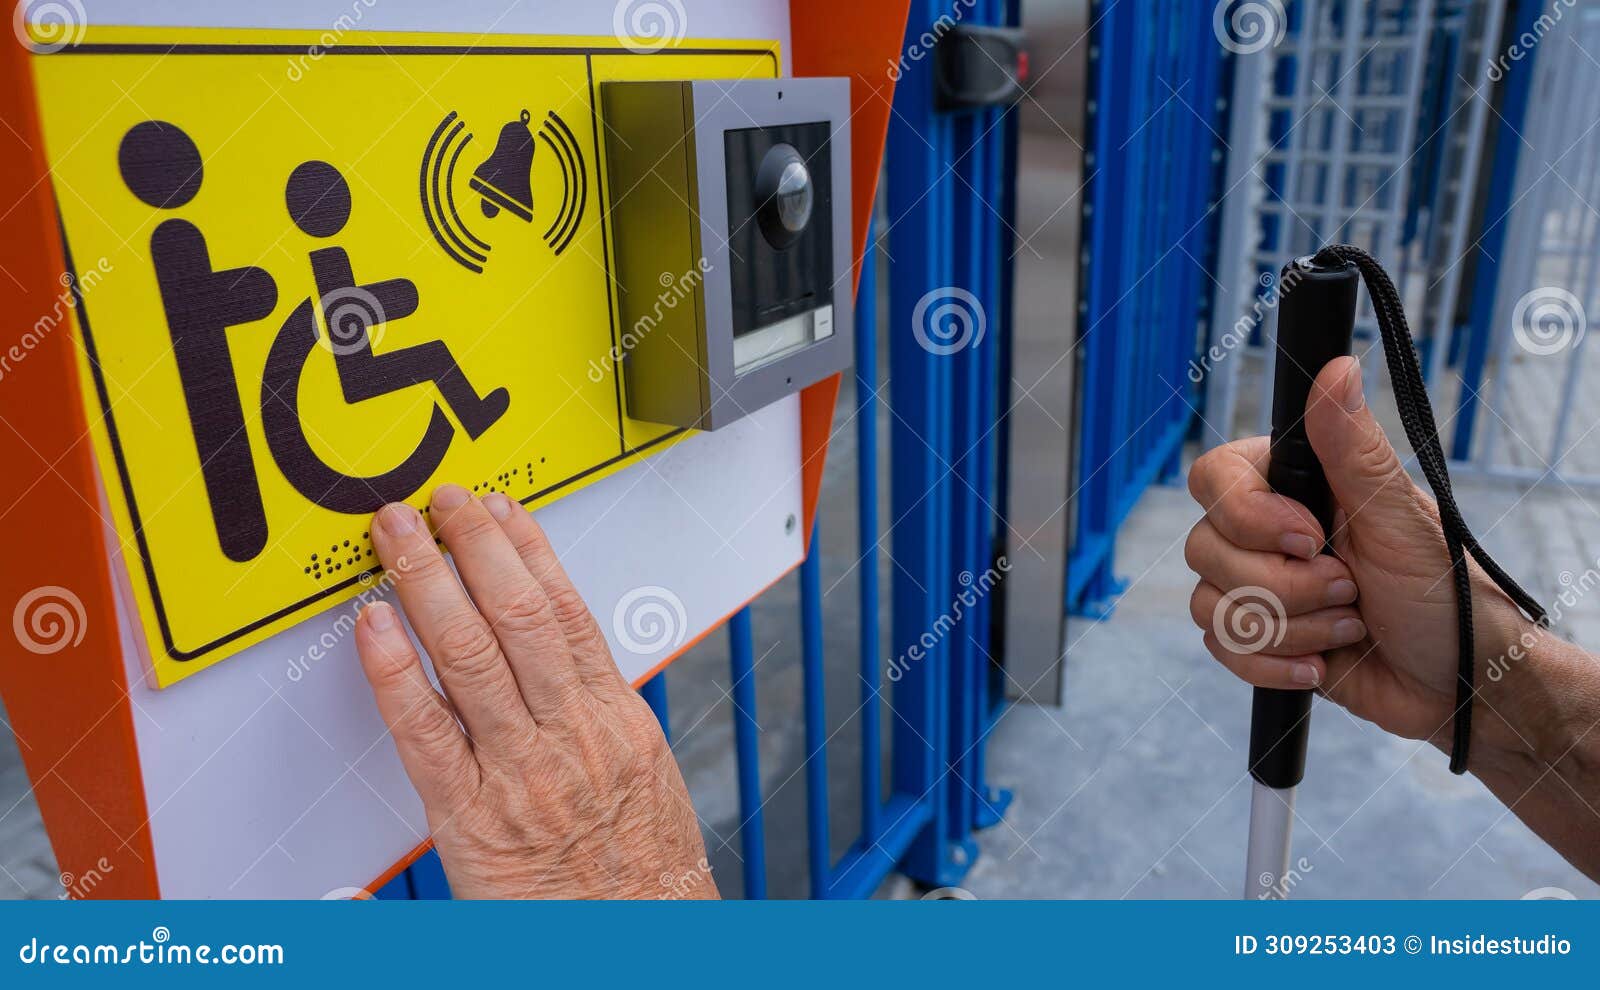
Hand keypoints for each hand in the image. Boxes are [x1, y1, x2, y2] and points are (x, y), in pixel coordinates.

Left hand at [353, 484, 715, 898]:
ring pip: (473, 655)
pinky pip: (427, 731)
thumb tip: (563, 668)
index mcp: (617, 718)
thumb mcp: (641, 780)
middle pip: (519, 615)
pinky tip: (374, 626)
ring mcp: (521, 772)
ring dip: (429, 584)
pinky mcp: (472, 817)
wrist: (638, 945)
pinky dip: (396, 672)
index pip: (568, 611)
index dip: (529, 552)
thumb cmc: (641, 876)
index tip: (501, 511)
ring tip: (400, 535)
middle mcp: (572, 734)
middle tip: (441, 500)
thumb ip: (596, 719)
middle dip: (474, 547)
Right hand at [1186, 356, 1530, 751]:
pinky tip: (1324, 664)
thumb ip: (1353, 447)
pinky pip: (1221, 649)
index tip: (1312, 537)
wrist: (1462, 682)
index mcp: (1294, 487)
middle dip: (1283, 586)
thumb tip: (1336, 366)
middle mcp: (1266, 532)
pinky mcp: (1259, 639)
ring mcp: (1258, 586)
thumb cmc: (1445, 592)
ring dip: (1289, 628)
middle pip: (1204, 548)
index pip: (1213, 478)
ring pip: (1209, 604)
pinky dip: (1274, 664)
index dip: (1248, 515)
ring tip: (1349, 625)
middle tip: (1351, 588)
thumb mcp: (1399, 517)